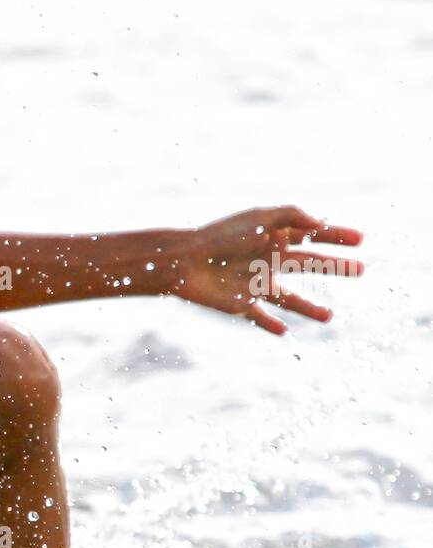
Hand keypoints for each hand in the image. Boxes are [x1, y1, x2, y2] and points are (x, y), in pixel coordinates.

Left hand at [169, 205, 363, 335]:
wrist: (186, 262)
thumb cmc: (222, 237)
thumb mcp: (260, 218)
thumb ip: (292, 215)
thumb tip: (317, 225)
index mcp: (273, 237)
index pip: (312, 236)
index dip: (336, 237)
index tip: (360, 240)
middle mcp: (267, 260)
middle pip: (308, 265)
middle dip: (335, 267)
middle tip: (361, 270)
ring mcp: (255, 284)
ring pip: (289, 298)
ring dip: (309, 308)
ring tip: (329, 317)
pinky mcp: (241, 304)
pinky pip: (259, 317)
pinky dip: (271, 325)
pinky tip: (284, 331)